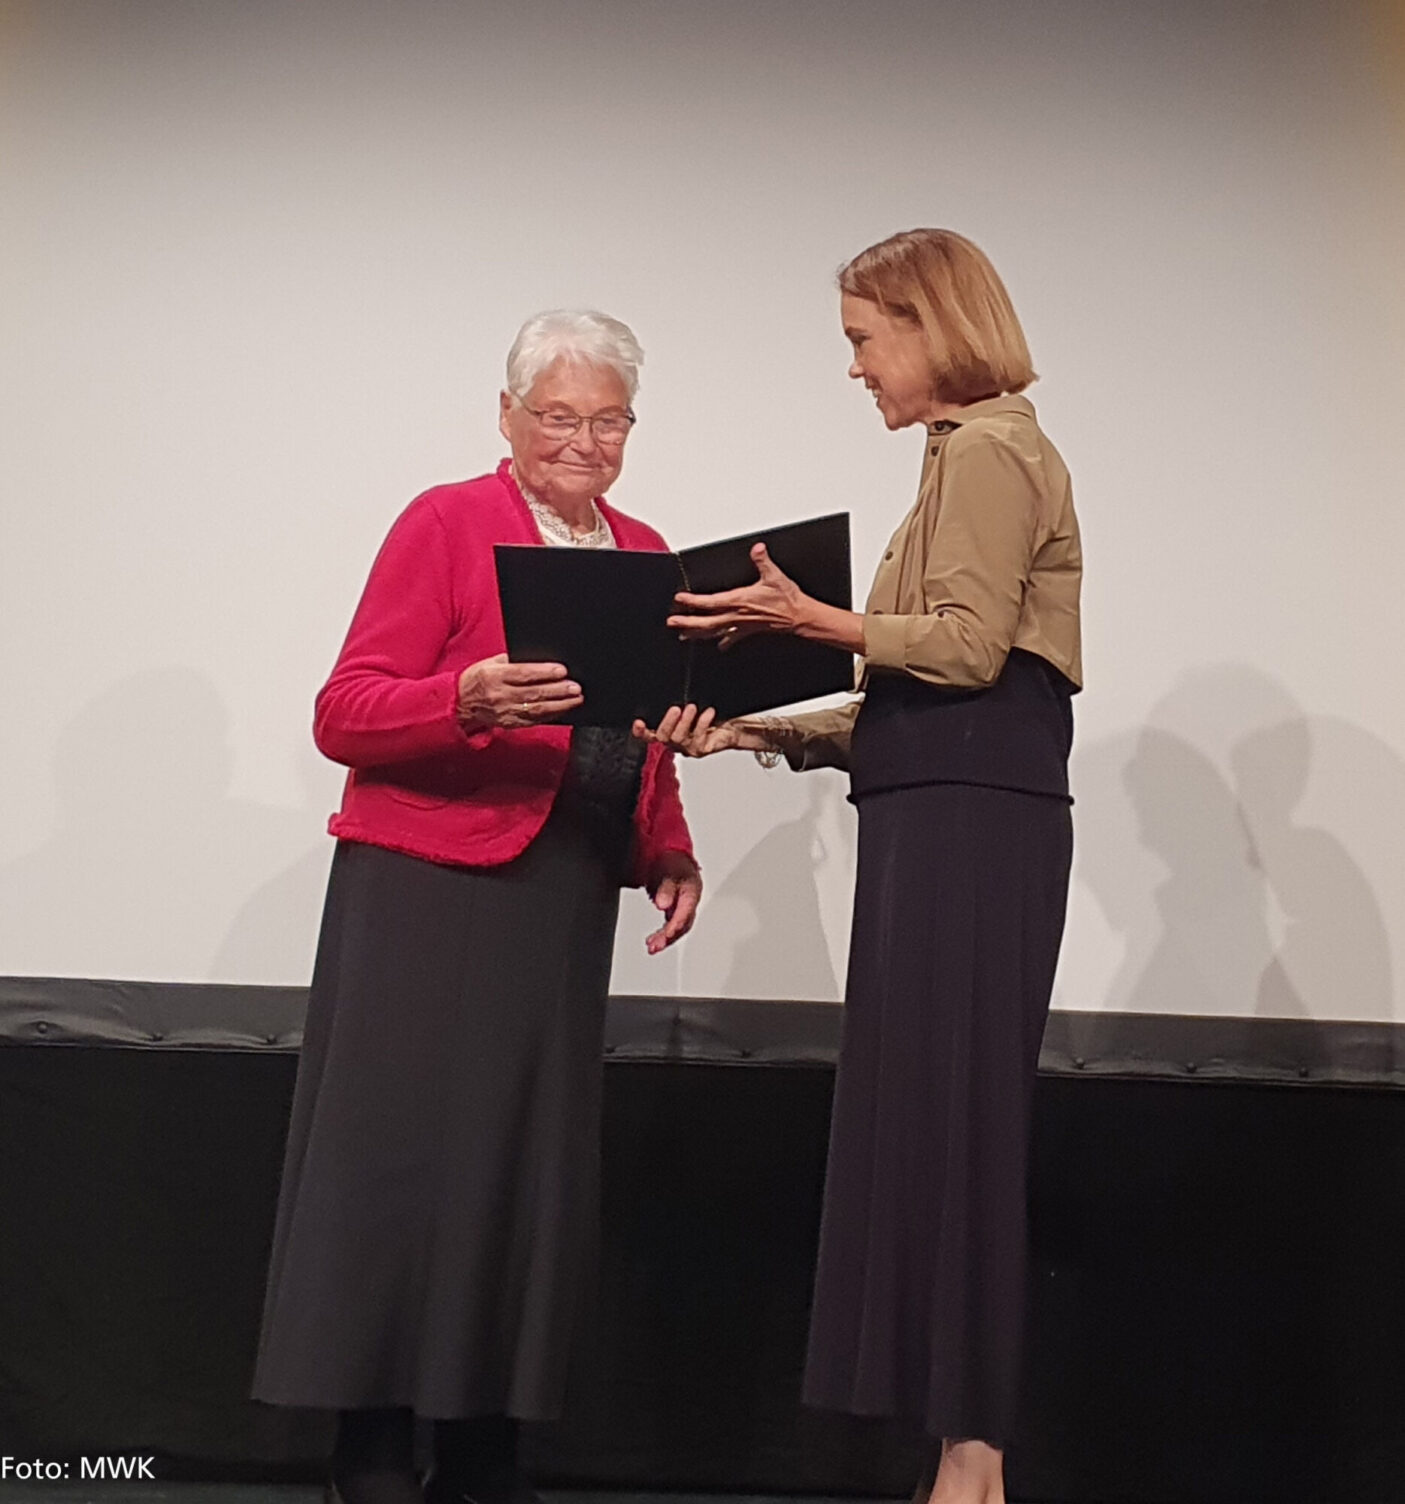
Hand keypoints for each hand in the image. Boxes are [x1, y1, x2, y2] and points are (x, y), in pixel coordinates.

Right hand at [457, 653, 582, 729]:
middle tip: (576, 687)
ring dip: (559, 704)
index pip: (523, 674)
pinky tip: (563, 710)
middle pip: (533, 693)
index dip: (544, 673)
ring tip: (576, 699)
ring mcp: (505, 712)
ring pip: (536, 709)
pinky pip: (533, 720)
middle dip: (558, 690)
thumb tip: (537, 658)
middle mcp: (500, 696)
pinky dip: (550, 715)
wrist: (460, 704)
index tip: (562, 671)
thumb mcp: (490, 663)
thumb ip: (511, 660)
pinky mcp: (510, 723)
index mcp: (494, 676)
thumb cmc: (477, 679)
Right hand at [632, 704, 772, 758]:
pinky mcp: (700, 749)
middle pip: (662, 737)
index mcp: (667, 732)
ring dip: (685, 722)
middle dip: (668, 722)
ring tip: (692, 708)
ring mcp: (687, 747)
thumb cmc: (709, 717)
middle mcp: (674, 742)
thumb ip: (679, 703)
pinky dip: (703, 723)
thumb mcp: (691, 708)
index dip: (640, 731)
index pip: (648, 734)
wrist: (732, 728)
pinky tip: (708, 713)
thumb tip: (672, 687)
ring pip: (679, 738)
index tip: (638, 722)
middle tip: (675, 709)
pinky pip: (698, 737)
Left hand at [644, 850, 702, 953]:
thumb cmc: (673, 862)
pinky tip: (654, 940)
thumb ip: (666, 888)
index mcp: (692, 891)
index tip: (667, 935)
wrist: (673, 858)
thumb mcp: (669, 871)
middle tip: (656, 946)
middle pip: (683, 924)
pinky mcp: (676, 910)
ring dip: (666, 939)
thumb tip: (663, 904)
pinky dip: (663, 934)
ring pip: (678, 927)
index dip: (676, 925)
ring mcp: (684, 907)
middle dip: (670, 937)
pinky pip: (671, 925)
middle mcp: (690, 902)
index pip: (686, 912)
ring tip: (652, 947)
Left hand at [668, 542, 811, 644]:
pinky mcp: (749, 630)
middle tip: (672, 622)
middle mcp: (737, 615)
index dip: (693, 602)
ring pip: (715, 632)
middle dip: (687, 623)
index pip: (710, 602)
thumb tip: (757, 549)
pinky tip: (717, 645)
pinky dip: (723, 641)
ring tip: (683, 635)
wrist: (799, 616)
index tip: (680, 599)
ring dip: (698, 634)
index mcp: (740, 601)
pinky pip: (732, 637)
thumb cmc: (787, 599)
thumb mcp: (775, 576)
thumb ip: (763, 561)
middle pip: (706, 622)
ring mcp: (742, 625)